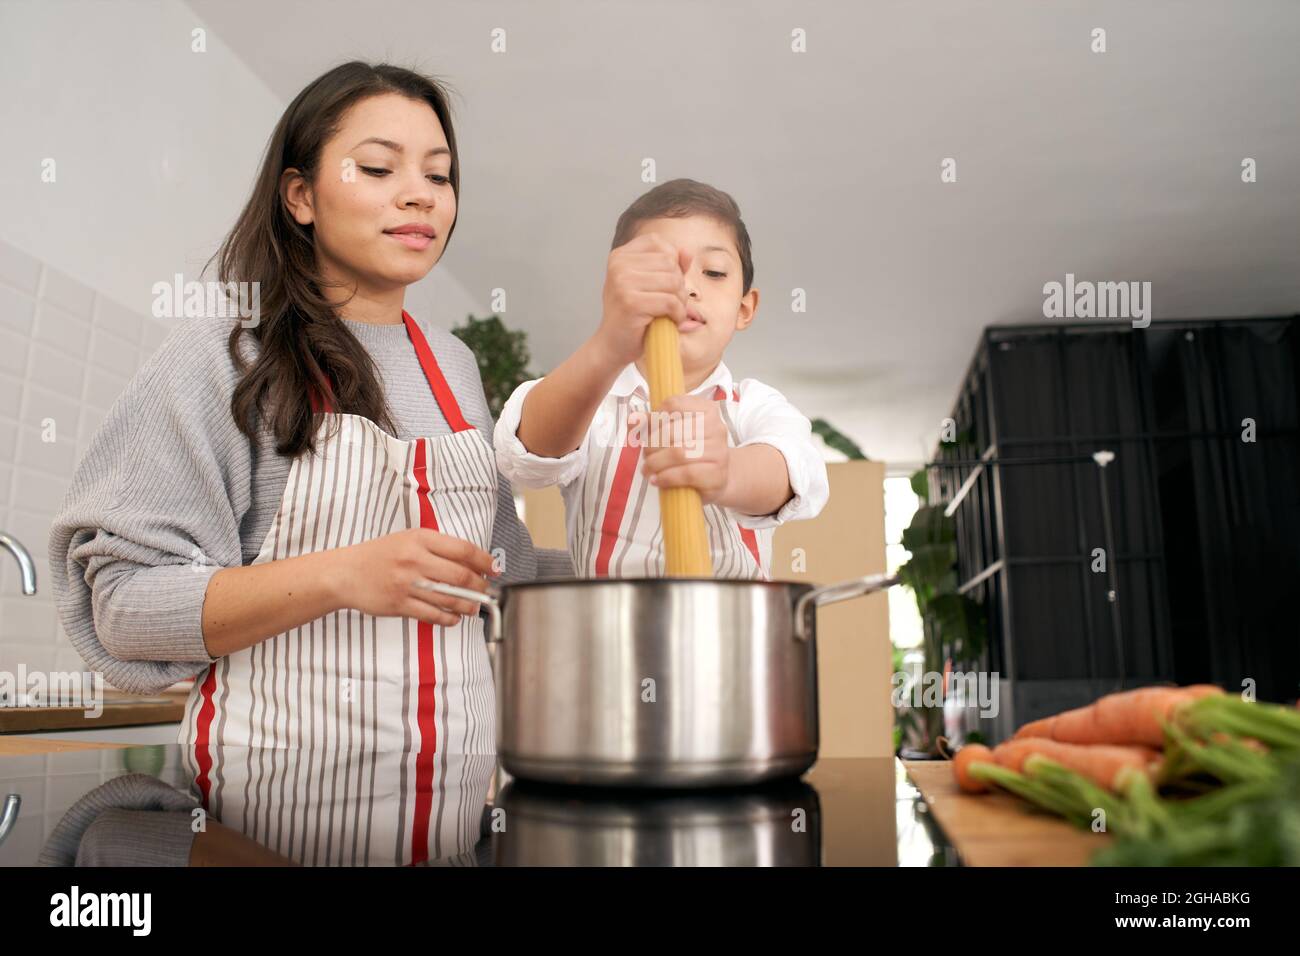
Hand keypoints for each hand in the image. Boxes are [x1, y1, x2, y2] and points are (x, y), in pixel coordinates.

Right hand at [330, 528, 499, 625]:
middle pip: (461, 575)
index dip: (484, 560)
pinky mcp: (399, 604)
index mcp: (419, 539)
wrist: (345, 573)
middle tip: (486, 590)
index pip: (462, 549)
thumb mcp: (408, 539)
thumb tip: (471, 561)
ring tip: (474, 606)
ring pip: (449, 598)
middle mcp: (414, 559)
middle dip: (480, 586)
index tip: (494, 568)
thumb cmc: (379, 555)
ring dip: (468, 605)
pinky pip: (432, 614)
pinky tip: (454, 617)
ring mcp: (407, 583)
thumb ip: (437, 547)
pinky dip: (448, 618)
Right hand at [594, 232, 692, 367]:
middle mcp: (618, 265)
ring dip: (679, 301)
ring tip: (669, 312)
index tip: (664, 284)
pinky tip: (669, 321)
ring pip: (673, 282)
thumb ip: (670, 266)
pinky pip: (670, 302)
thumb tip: (687, 252)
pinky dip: (677, 314)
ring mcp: (623, 282)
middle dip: (678, 285)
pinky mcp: (631, 302)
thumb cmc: (633, 315)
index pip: (659, 243)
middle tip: (669, 304)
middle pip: (670, 263)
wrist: (613, 345)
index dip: (671, 262)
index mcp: (620, 255)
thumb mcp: (651, 285)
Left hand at [633, 395, 732, 505]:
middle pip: (673, 432)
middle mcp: (717, 428)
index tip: (648, 431)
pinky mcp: (717, 475)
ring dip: (656, 463)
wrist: (719, 477)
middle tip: (645, 456)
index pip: (673, 405)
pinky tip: (657, 480)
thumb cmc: (694, 451)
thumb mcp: (677, 432)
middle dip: (651, 445)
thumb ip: (654, 424)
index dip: (654, 418)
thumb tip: (632, 420)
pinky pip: (686, 474)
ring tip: (647, 469)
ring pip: (678, 453)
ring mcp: (719, 452)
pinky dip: (666, 477)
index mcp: (707, 410)